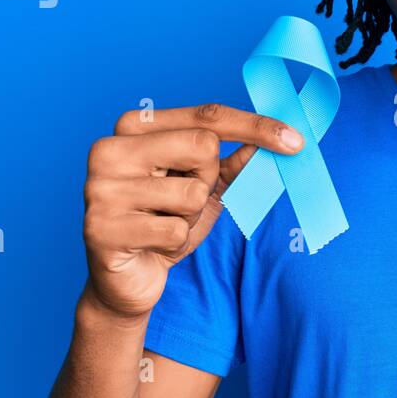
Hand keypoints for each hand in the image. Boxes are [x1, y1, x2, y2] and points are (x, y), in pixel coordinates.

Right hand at [81, 103, 303, 319]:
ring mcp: (100, 188)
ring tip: (164, 225)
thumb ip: (235, 161)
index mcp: (133, 126)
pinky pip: (174, 230)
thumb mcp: (206, 188)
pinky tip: (151, 245)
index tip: (296, 140)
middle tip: (183, 202)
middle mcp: (109, 148)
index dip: (255, 126)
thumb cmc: (165, 223)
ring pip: (192, 192)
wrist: (126, 280)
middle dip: (208, 180)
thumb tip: (274, 140)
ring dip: (190, 217)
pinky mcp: (100, 228)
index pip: (206, 117)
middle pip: (203, 146)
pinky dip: (174, 243)